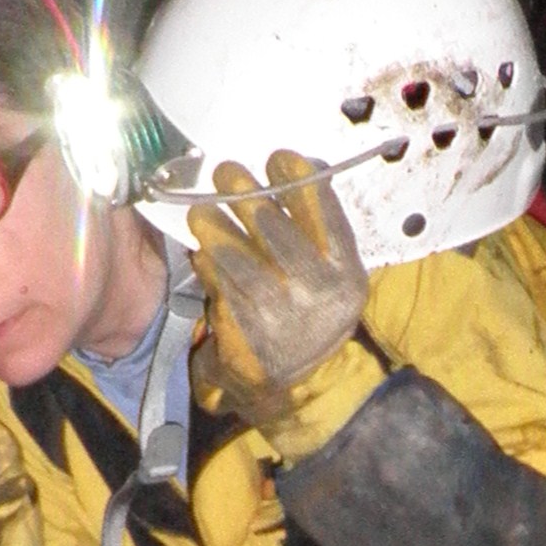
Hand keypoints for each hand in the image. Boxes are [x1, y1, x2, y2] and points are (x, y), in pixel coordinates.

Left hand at [187, 150, 368, 408]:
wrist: (298, 386)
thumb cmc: (311, 313)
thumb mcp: (332, 274)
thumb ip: (319, 229)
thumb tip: (296, 170)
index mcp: (345, 271)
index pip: (323, 211)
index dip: (297, 178)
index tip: (277, 159)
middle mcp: (316, 293)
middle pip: (273, 229)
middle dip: (244, 194)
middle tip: (225, 172)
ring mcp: (279, 315)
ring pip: (237, 258)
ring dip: (214, 228)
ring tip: (200, 212)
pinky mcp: (245, 334)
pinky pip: (219, 287)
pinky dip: (207, 267)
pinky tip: (201, 256)